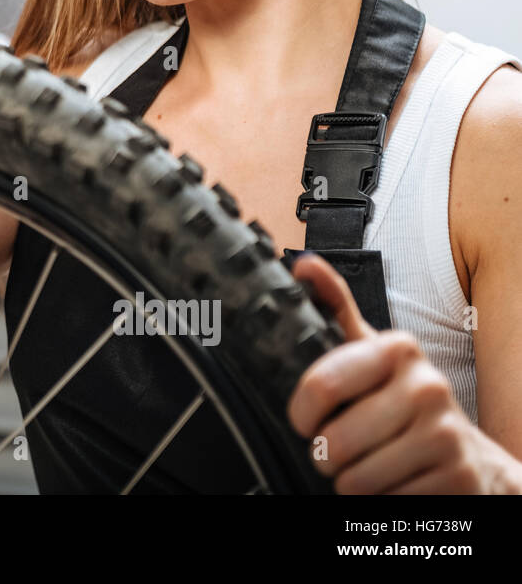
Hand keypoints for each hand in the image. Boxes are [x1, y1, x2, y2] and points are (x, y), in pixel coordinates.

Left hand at [288, 253, 521, 492]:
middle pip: (334, 441)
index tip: (304, 420)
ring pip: (357, 479)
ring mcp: (446, 435)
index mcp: (397, 350)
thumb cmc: (403, 399)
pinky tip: (393, 480)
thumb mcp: (369, 351)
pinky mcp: (457, 479)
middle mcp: (427, 387)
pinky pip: (387, 501)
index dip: (302, 413)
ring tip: (365, 464)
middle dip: (325, 455)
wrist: (464, 451)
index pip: (321, 386)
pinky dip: (381, 500)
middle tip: (335, 450)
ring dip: (350, 482)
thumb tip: (302, 264)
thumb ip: (335, 307)